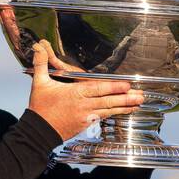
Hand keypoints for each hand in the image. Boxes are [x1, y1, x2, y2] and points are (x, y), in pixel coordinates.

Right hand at [27, 40, 143, 141]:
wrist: (38, 132)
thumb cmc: (40, 108)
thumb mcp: (39, 83)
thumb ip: (41, 64)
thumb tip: (38, 47)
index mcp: (74, 94)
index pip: (97, 89)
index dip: (113, 87)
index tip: (126, 85)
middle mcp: (83, 106)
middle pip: (108, 101)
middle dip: (125, 99)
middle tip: (140, 96)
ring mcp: (86, 117)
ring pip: (108, 110)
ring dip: (124, 107)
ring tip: (138, 104)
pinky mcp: (86, 124)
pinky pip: (103, 117)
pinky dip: (115, 114)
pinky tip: (124, 112)